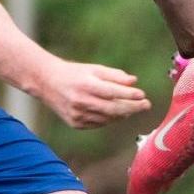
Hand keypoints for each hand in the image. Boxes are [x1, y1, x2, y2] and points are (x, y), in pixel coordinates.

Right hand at [32, 59, 150, 128]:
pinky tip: (118, 114)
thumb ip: (114, 76)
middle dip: (133, 108)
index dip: (130, 95)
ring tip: (133, 108)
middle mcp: (81, 102)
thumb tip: (134, 81)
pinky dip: (110, 119)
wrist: (46, 83)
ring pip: (107, 119)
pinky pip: (98, 124)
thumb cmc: (74, 73)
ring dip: (123, 114)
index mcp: (86, 86)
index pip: (113, 93)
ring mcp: (77, 115)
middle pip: (113, 109)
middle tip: (146, 105)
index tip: (143, 95)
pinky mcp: (75, 123)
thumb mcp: (94, 69)